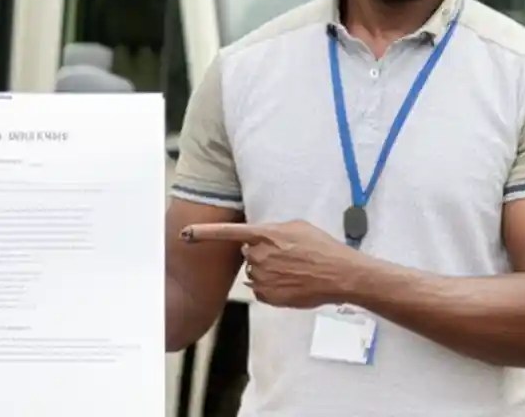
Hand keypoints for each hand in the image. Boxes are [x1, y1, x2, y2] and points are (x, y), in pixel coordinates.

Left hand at [181, 220, 360, 308]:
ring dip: (267, 272)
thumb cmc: (323, 248)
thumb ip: (272, 231)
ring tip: (293, 270)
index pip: (228, 233)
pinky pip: (260, 291)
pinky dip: (272, 288)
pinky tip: (291, 283)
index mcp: (266, 235)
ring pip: (254, 273)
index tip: (185, 234)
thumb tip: (261, 238)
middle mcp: (259, 257)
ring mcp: (262, 279)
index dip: (204, 233)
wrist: (340, 275)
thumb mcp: (298, 227)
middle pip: (247, 254)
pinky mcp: (268, 297)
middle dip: (261, 254)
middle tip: (287, 256)